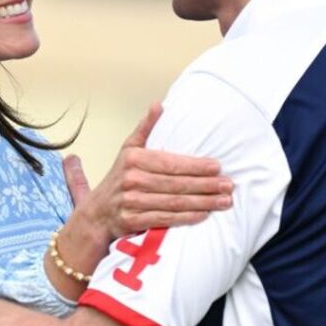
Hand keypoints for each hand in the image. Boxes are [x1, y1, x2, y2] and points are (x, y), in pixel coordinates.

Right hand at [70, 102, 232, 240]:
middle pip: (176, 183)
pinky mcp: (133, 221)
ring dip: (202, 202)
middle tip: (228, 185)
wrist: (97, 212)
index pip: (171, 162)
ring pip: (174, 202)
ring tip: (223, 201)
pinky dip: (186, 218)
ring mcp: (131, 202)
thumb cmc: (119, 177)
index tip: (217, 167)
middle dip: (206, 185)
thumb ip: (145, 128)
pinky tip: (204, 215)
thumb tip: (159, 105)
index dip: (195, 165)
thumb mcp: (128, 149)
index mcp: (133, 159)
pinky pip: (165, 219)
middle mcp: (131, 179)